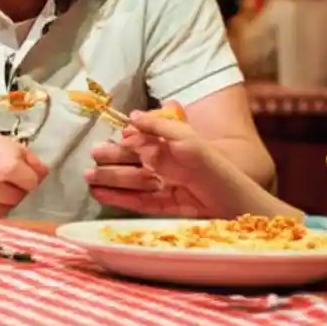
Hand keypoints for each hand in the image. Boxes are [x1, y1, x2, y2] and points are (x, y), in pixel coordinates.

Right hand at [0, 125, 48, 218]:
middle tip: (22, 188)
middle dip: (22, 187)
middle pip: (7, 177)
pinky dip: (0, 211)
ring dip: (13, 200)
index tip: (32, 176)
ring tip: (7, 194)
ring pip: (3, 199)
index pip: (12, 159)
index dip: (29, 173)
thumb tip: (42, 171)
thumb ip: (20, 153)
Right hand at [87, 111, 218, 216]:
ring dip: (111, 179)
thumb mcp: (188, 139)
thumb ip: (160, 127)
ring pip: (135, 182)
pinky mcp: (168, 209)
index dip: (124, 142)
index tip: (102, 143)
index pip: (144, 141)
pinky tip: (102, 195)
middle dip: (113, 160)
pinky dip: (121, 198)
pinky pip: (140, 201)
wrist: (238, 206)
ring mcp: (169, 187)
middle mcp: (171, 166)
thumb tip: (132, 116)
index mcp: (175, 146)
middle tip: (90, 160)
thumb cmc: (216, 168)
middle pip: (136, 162)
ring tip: (88, 179)